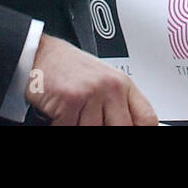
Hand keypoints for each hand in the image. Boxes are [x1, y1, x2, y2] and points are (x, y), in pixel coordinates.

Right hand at [26, 33, 157, 125]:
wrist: (41, 54)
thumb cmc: (69, 69)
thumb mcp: (102, 82)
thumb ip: (117, 105)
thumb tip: (128, 125)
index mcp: (123, 84)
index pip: (147, 119)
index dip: (142, 132)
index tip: (131, 132)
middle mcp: (111, 87)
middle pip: (123, 129)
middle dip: (106, 130)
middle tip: (92, 122)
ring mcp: (92, 93)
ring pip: (94, 131)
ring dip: (80, 126)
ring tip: (75, 115)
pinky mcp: (71, 100)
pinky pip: (70, 128)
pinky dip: (62, 125)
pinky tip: (60, 115)